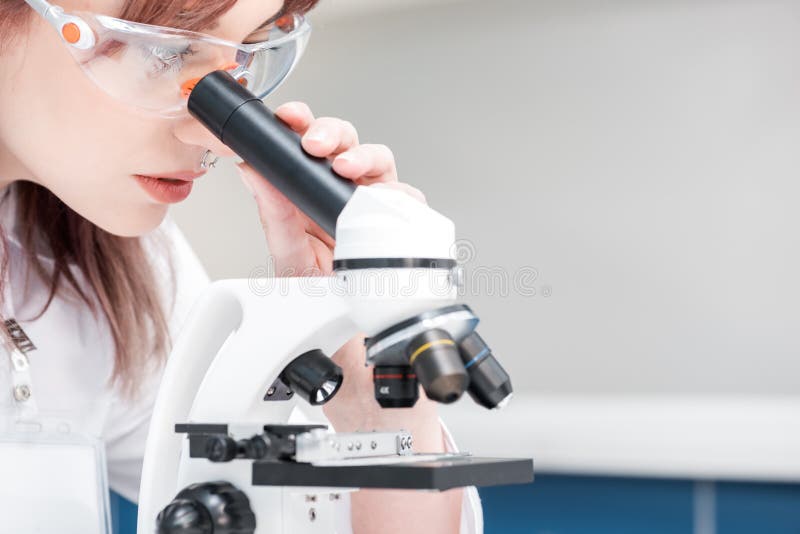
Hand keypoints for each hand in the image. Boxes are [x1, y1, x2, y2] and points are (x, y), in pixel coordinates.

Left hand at [237, 101, 424, 276]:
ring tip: (347, 168)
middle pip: (345, 139)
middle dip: (332, 133)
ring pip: (378, 158)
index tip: (290, 117)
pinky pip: (408, 197)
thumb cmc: (312, 289)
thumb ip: (273, 212)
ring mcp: (371, 200)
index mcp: (309, 186)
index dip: (300, 120)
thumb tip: (252, 169)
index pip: (306, 139)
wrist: (339, 324)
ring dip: (364, 156)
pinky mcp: (397, 218)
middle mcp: (341, 188)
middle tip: (317, 145)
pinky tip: (386, 198)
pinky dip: (401, 194)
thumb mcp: (286, 251)